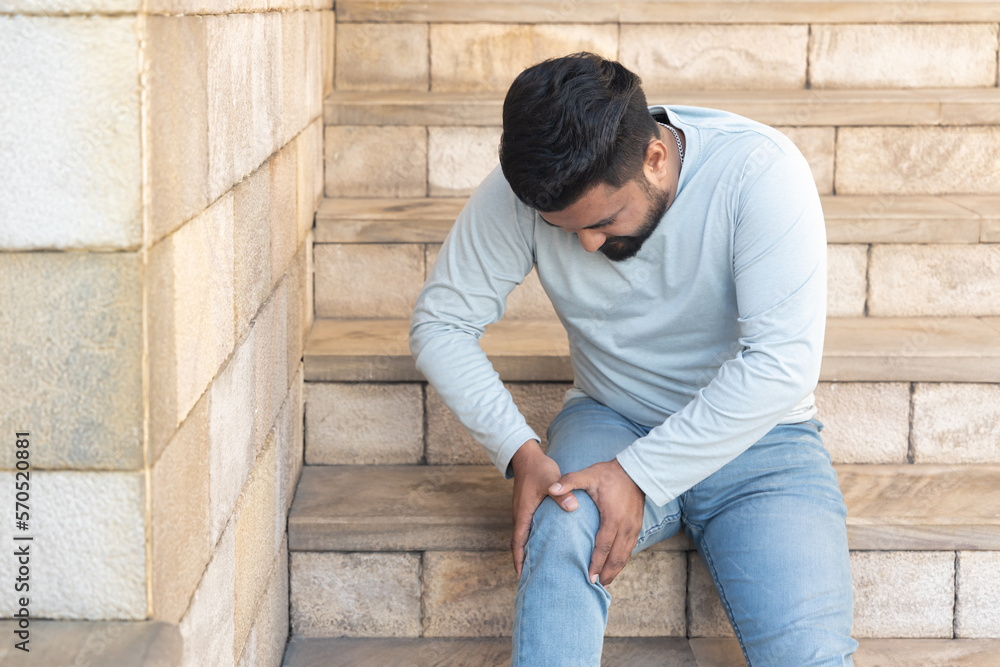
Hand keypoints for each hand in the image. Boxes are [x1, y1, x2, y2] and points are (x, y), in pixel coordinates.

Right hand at [509, 440, 578, 578]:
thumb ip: (562, 493)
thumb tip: (573, 506)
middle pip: (520, 544)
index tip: (522, 577)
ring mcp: (524, 512)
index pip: (518, 543)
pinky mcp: (529, 508)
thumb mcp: (550, 480)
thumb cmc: (538, 469)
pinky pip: (530, 529)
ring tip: (542, 566)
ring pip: (525, 537)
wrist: (527, 457)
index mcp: (523, 514)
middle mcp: (521, 516)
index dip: (519, 561)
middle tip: (534, 578)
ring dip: (530, 551)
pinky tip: (547, 544)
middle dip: (525, 562)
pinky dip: (535, 540)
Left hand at [549, 459, 644, 585]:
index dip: (597, 563)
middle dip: (607, 574)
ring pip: (625, 556)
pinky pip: (630, 549)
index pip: (604, 546)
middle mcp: (626, 526)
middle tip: (596, 587)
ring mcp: (634, 528)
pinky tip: (614, 568)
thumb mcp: (588, 475)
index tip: (589, 577)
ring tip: (605, 583)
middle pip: (617, 557)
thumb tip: (551, 488)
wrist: (636, 470)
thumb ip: (569, 482)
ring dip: (615, 571)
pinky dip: (622, 561)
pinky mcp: (638, 527)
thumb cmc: (609, 474)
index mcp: (612, 517)